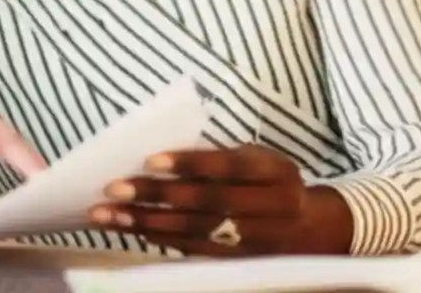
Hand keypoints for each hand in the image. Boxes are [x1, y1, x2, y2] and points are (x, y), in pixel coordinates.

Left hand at [89, 145, 350, 255]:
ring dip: (147, 223)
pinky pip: (197, 252)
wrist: (311, 227)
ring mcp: (261, 242)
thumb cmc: (266, 179)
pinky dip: (160, 239)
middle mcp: (274, 208)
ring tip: (108, 214)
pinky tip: (132, 229)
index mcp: (277, 172)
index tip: (149, 160)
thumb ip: (218, 157)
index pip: (230, 167)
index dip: (190, 164)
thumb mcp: (256, 158)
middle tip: (113, 188)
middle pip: (209, 203)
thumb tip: (154, 157)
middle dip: (157, 196)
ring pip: (198, 233)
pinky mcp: (244, 264)